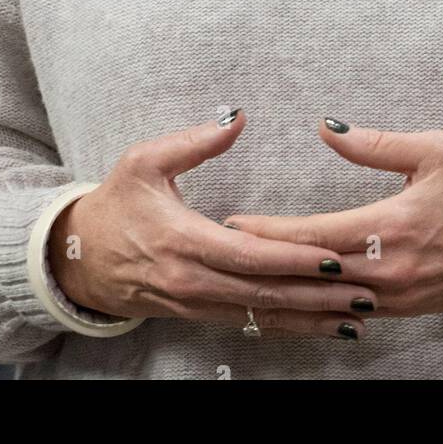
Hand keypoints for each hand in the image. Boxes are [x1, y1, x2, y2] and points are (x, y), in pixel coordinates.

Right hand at [48, 111, 378, 340]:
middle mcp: (193, 281)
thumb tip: (237, 117)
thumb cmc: (114, 204)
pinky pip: (251, 324)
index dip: (293, 258)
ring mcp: (196, 304)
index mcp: (183, 241)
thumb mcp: (143, 161)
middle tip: (365, 291)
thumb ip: (192, 141)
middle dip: (318, 295)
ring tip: (359, 316)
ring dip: (312, 318)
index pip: (249, 256)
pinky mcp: (200, 314)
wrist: (77, 260)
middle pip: (265, 294)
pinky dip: (290, 326)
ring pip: (262, 316)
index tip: (333, 255)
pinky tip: (323, 326)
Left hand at [223, 121, 442, 316]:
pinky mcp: (404, 309)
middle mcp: (390, 271)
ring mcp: (397, 297)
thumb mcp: (435, 151)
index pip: (316, 233)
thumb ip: (376, 143)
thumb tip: (326, 126)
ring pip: (326, 297)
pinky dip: (315, 302)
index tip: (234, 223)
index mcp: (394, 227)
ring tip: (244, 272)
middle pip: (311, 271)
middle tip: (220, 251)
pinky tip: (290, 295)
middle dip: (264, 263)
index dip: (271, 232)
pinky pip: (348, 310)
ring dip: (284, 286)